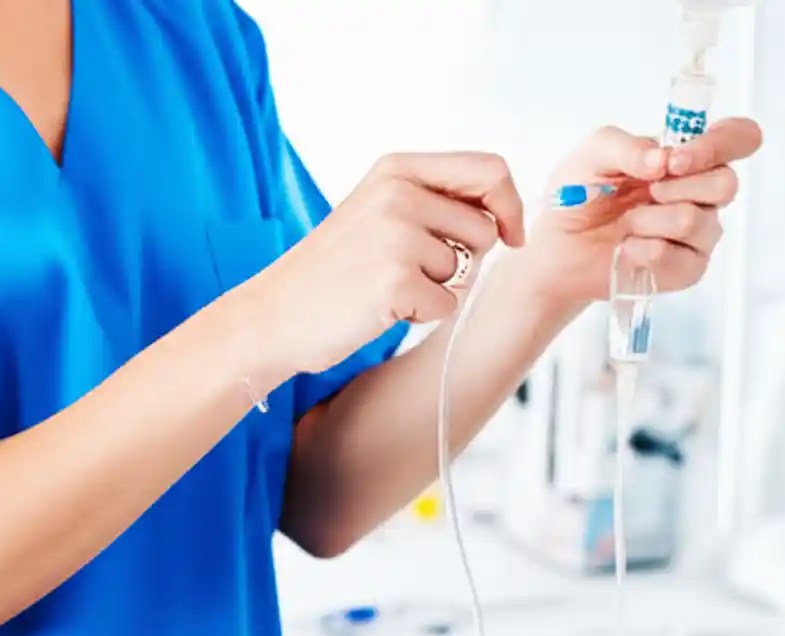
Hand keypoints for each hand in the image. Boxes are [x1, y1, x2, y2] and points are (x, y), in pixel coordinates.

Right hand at [242, 153, 524, 374]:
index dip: (510, 206)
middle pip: (486, 228)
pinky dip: (420, 316)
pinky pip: (447, 306)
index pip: (489, 169)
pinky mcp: (395, 281)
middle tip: (410, 270)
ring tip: (386, 287)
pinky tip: (380, 308)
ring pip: (466, 270)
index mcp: (396, 168)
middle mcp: (398, 193)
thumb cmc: (334, 269)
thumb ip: (435, 200)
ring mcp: (396, 236)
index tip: (510, 237)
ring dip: (436, 288)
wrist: (273, 314)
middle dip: (465, 259)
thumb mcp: (379, 211)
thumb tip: (504, 213)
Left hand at [520, 119, 763, 302]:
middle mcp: (700, 194)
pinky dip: (645, 251)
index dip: (720, 144)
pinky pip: (681, 260)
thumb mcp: (591, 156)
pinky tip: (626, 249)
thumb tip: (662, 159)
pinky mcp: (686, 269)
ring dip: (650, 220)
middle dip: (677, 186)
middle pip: (726, 183)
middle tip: (645, 191)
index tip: (676, 160)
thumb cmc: (577, 197)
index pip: (738, 138)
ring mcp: (697, 234)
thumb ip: (625, 145)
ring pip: (697, 222)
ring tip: (626, 224)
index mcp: (686, 158)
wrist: (556, 248)